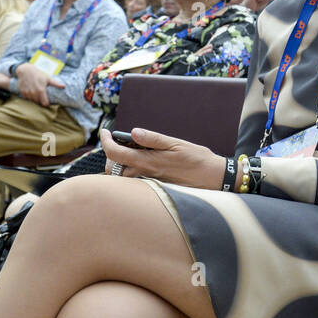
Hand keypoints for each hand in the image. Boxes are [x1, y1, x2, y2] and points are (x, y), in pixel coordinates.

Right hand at [13, 63, 63, 105]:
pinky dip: (28, 97)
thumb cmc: (38, 74)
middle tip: (42, 97)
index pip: (44, 103)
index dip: (46, 103)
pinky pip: (26, 98)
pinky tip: (30, 92)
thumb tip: (64, 86)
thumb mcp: (48, 78)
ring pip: (32, 100)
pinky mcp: (22, 92)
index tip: (47, 102)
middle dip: (40, 101)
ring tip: (36, 94)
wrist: (25, 70)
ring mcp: (27, 93)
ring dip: (34, 99)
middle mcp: (33, 93)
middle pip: (38, 102)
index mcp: (41, 90)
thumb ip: (55, 83)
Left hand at [100, 126, 226, 189]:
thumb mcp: (176, 143)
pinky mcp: (154, 186)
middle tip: (117, 142)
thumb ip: (153, 139)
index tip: (105, 132)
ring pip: (121, 177)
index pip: (115, 153)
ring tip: (127, 152)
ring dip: (118, 165)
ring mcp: (149, 182)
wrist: (213, 177)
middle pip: (113, 169)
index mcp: (148, 160)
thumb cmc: (197, 158)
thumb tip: (133, 132)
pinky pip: (133, 181)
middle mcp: (145, 173)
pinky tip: (139, 162)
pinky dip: (129, 171)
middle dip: (110, 155)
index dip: (105, 141)